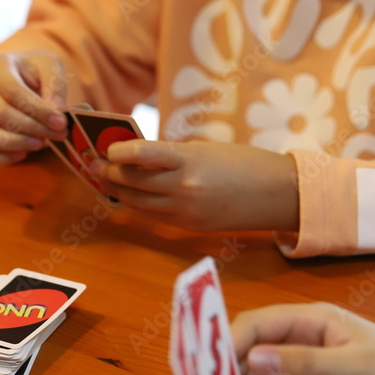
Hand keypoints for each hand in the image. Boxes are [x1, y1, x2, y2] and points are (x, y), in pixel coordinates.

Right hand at [0, 52, 68, 164]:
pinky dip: (3, 157)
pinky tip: (24, 153)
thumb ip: (54, 83)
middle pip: (1, 113)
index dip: (37, 110)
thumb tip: (56, 109)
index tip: (60, 122)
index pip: (12, 91)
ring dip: (16, 143)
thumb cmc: (35, 72)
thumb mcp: (50, 66)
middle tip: (58, 133)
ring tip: (40, 143)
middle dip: (33, 127)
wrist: (22, 79)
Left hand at [92, 140, 298, 231]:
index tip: (108, 148)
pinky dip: (137, 204)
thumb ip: (173, 155)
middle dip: (110, 172)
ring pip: (137, 201)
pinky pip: (153, 214)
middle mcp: (183, 187)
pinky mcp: (187, 226)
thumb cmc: (245, 164)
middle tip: (96, 164)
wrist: (279, 195)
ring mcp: (184, 210)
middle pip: (133, 181)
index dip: (118, 152)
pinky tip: (128, 196)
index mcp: (190, 160)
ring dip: (118, 191)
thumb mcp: (207, 150)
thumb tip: (138, 158)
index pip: (142, 154)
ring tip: (105, 180)